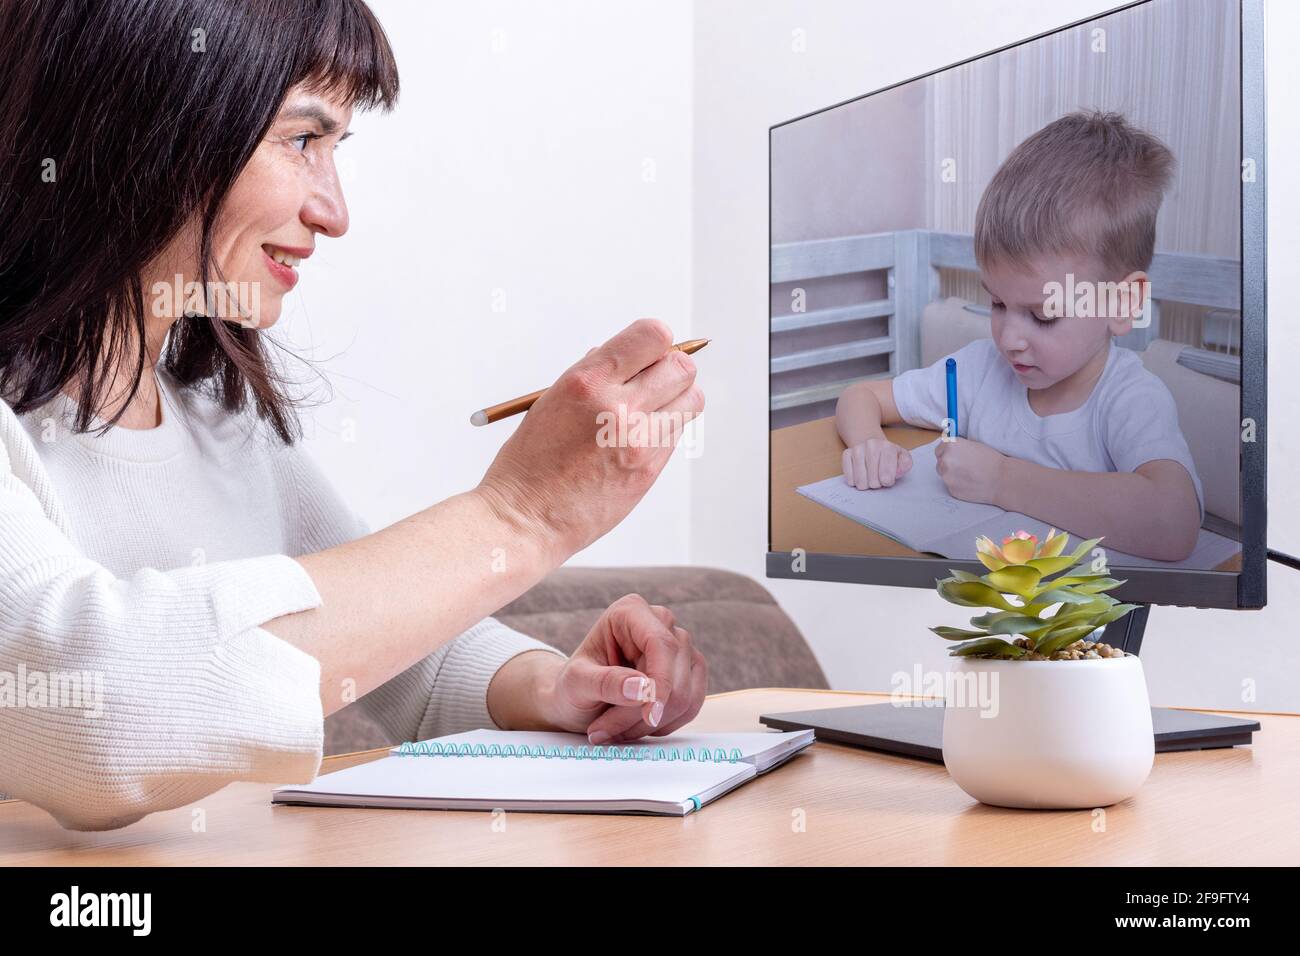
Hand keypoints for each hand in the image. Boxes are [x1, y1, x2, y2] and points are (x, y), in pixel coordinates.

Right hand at [475, 319, 703, 562]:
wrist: (526, 518)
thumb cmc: (531, 461)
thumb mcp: (552, 401)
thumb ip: (594, 375)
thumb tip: (627, 357)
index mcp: (588, 381)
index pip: (653, 336)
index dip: (656, 341)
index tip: (649, 351)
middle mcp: (619, 408)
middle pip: (682, 367)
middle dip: (671, 368)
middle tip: (653, 381)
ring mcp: (639, 442)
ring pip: (691, 401)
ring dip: (675, 400)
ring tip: (648, 411)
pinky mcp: (649, 470)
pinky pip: (675, 436)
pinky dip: (663, 431)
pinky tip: (634, 442)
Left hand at [516, 594, 708, 744]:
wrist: (574, 701)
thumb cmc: (573, 686)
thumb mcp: (576, 684)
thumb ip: (605, 682)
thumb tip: (642, 688)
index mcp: (630, 612)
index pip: (660, 643)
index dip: (661, 682)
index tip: (650, 715)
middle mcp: (660, 623)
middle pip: (674, 675)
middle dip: (641, 713)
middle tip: (605, 730)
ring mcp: (679, 647)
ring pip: (685, 695)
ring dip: (651, 723)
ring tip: (615, 730)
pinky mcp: (689, 671)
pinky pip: (691, 705)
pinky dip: (664, 725)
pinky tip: (636, 726)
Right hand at [842, 438, 912, 488]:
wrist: (872, 444)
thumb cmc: (888, 456)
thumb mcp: (902, 457)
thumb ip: (905, 464)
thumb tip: (897, 471)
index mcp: (887, 446)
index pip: (886, 476)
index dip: (887, 482)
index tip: (887, 480)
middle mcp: (871, 445)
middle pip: (873, 481)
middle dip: (877, 484)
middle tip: (878, 478)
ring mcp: (857, 449)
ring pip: (860, 481)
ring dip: (866, 484)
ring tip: (870, 477)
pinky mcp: (846, 454)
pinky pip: (849, 478)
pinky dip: (855, 481)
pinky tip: (860, 475)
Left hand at [934, 437, 1005, 504]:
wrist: (1001, 479)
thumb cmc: (991, 460)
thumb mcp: (972, 445)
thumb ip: (957, 447)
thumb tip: (947, 450)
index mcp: (950, 446)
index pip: (939, 449)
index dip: (947, 452)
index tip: (954, 455)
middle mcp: (945, 460)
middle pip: (940, 462)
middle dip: (949, 463)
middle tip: (963, 466)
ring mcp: (947, 477)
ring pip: (944, 474)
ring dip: (952, 474)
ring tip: (969, 474)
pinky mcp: (951, 490)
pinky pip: (951, 485)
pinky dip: (958, 484)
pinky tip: (970, 482)